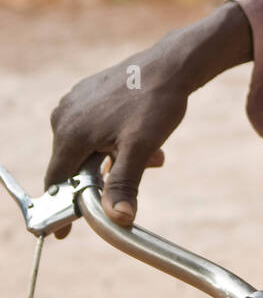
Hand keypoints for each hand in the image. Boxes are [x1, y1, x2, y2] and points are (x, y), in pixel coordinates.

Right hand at [44, 49, 188, 237]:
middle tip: (145, 167)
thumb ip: (123, 184)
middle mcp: (64, 116)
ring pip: (89, 148)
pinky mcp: (87, 93)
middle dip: (106, 176)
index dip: (63, 208)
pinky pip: (93, 128)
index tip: (66, 232)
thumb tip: (118, 219)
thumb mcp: (140, 148)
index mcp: (70, 132)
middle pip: (75, 165)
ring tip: (153, 153)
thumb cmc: (155, 104)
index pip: (56, 182)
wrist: (171, 65)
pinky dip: (114, 140)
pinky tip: (141, 135)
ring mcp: (74, 102)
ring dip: (116, 158)